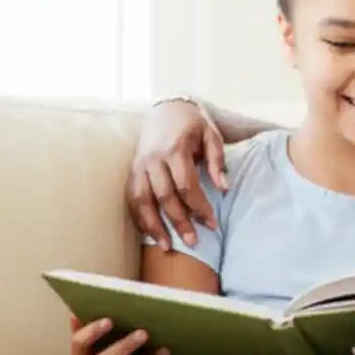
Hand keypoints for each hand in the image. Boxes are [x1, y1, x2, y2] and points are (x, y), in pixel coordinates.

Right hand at [126, 99, 227, 248]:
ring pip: (142, 201)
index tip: (212, 224)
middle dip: (179, 222)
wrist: (166, 108)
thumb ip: (216, 162)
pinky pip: (131, 198)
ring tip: (167, 246)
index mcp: (174, 149)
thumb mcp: (211, 135)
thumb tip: (223, 189)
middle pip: (164, 197)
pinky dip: (139, 217)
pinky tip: (149, 233)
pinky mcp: (132, 170)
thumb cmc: (192, 123)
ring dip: (154, 226)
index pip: (186, 185)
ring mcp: (139, 165)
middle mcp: (153, 159)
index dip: (199, 207)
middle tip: (193, 242)